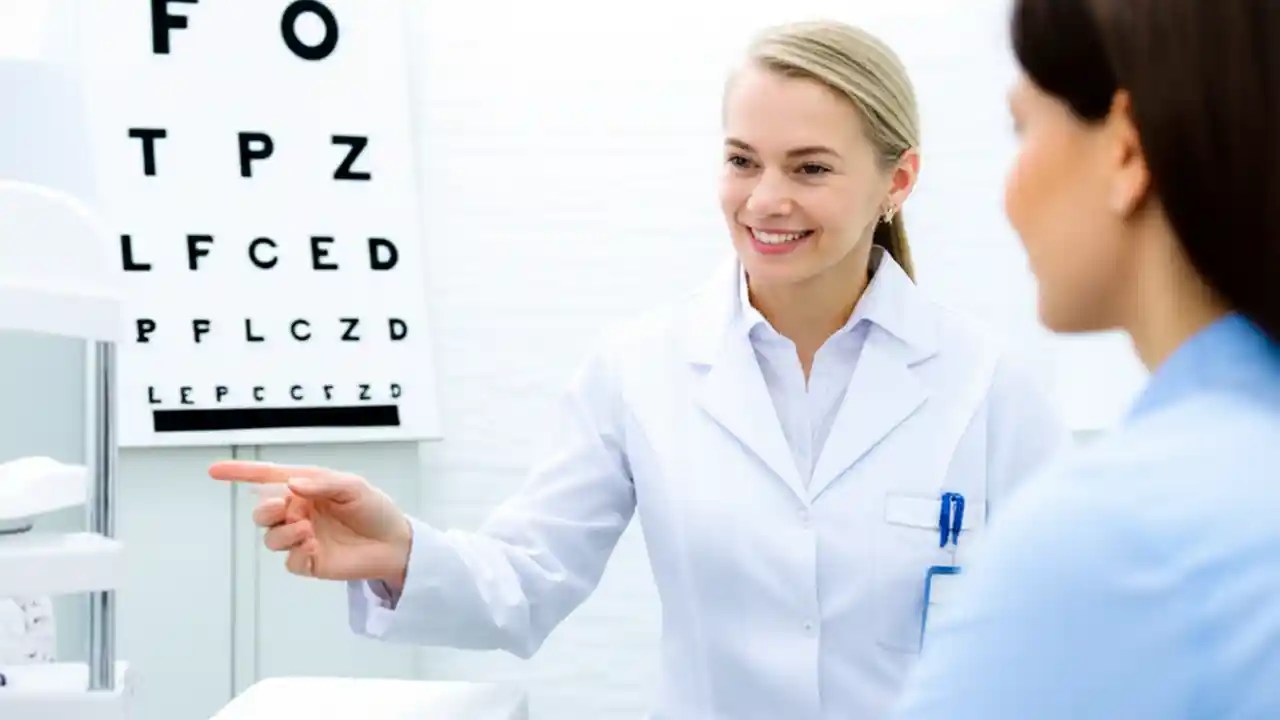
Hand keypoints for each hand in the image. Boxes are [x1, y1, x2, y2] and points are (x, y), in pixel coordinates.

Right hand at [208, 461, 411, 590]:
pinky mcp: (310, 561)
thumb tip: (291, 485)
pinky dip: (297, 552)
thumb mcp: (353, 487)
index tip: (214, 470)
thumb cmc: (374, 509)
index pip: (268, 479)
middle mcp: (299, 512)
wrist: (394, 543)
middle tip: (285, 508)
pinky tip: (315, 545)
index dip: (240, 473)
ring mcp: (302, 538)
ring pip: (271, 538)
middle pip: (262, 512)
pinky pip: (290, 560)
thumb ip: (322, 484)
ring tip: (308, 529)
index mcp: (306, 488)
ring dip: (283, 533)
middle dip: (265, 509)